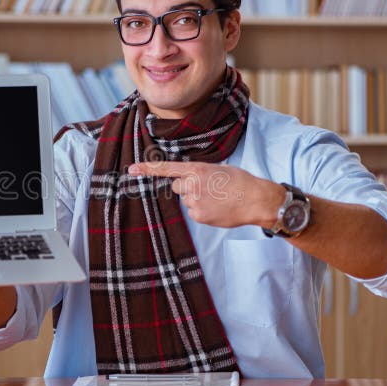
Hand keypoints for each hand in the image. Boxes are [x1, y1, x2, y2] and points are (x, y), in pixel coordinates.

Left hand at [127, 161, 283, 228]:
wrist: (255, 199)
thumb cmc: (240, 182)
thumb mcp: (218, 169)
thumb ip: (200, 172)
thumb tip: (191, 179)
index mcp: (197, 169)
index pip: (167, 168)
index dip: (147, 169)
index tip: (131, 170)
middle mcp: (192, 184)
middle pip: (176, 187)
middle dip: (186, 188)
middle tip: (207, 189)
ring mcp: (194, 201)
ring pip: (186, 200)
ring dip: (196, 200)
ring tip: (216, 199)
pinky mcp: (198, 216)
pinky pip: (193, 212)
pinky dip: (202, 211)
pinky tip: (217, 208)